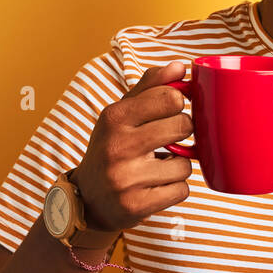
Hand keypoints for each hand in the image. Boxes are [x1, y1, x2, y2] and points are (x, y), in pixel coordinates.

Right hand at [74, 61, 194, 232]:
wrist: (86, 200)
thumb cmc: (111, 149)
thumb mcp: (120, 114)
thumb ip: (150, 86)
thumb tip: (180, 66)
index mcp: (114, 117)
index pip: (170, 97)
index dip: (179, 104)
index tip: (171, 111)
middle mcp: (117, 146)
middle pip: (183, 126)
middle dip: (182, 133)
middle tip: (168, 139)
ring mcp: (126, 179)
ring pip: (185, 164)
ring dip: (178, 166)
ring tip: (157, 167)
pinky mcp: (136, 206)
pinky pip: (182, 190)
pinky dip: (174, 189)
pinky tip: (155, 186)